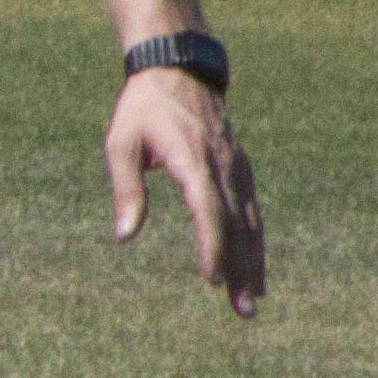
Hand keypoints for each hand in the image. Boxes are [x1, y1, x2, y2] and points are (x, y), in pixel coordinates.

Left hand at [108, 65, 265, 313]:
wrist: (178, 68)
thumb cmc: (143, 108)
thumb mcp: (121, 143)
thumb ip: (126, 189)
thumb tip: (124, 236)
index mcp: (193, 159)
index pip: (208, 210)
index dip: (212, 245)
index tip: (211, 278)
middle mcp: (223, 166)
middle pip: (237, 225)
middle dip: (241, 269)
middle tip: (243, 309)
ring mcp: (237, 167)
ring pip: (251, 222)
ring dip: (254, 263)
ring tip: (252, 301)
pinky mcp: (241, 168)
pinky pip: (252, 211)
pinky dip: (256, 241)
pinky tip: (256, 269)